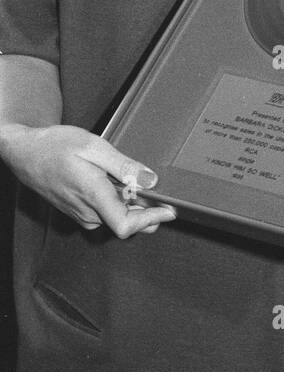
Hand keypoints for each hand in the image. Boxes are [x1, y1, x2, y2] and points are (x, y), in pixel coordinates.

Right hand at [0, 124, 175, 237]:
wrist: (25, 153)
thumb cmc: (54, 146)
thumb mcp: (93, 146)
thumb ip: (124, 165)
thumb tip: (150, 179)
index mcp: (92, 195)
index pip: (126, 225)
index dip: (151, 220)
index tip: (169, 210)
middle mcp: (87, 212)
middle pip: (127, 222)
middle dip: (146, 209)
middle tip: (153, 186)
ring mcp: (82, 215)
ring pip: (118, 217)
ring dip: (131, 204)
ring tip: (128, 178)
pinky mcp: (80, 213)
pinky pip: (106, 213)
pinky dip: (118, 202)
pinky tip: (115, 183)